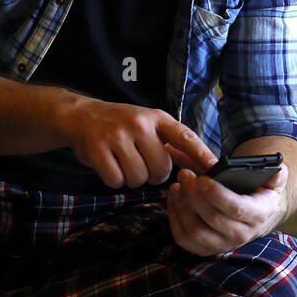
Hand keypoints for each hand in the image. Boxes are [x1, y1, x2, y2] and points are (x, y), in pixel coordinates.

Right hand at [57, 97, 215, 187]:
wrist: (81, 115)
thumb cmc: (122, 125)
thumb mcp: (149, 124)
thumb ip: (172, 143)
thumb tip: (202, 165)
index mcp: (157, 118)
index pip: (185, 137)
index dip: (202, 155)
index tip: (215, 169)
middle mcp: (139, 124)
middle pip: (161, 169)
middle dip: (154, 175)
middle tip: (142, 164)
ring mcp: (117, 136)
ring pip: (139, 178)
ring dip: (133, 178)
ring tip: (125, 162)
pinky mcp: (97, 149)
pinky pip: (117, 180)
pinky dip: (114, 180)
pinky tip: (110, 165)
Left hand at [166, 164, 289, 256]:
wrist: (256, 216)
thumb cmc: (260, 193)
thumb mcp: (273, 181)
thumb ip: (277, 173)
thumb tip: (278, 170)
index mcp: (258, 214)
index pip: (236, 208)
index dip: (218, 195)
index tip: (202, 179)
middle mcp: (241, 234)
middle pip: (212, 219)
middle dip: (194, 195)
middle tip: (185, 175)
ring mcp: (223, 245)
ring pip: (195, 231)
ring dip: (182, 207)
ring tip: (177, 185)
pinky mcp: (206, 249)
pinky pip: (184, 239)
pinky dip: (175, 219)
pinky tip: (174, 199)